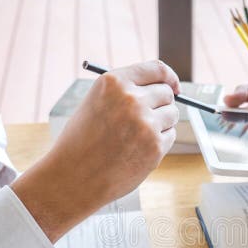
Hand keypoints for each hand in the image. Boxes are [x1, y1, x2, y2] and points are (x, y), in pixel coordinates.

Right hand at [12, 60, 179, 242]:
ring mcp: (145, 123)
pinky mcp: (155, 146)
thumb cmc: (82, 141)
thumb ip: (126, 92)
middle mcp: (131, 99)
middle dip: (162, 103)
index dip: (169, 77)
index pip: (157, 69)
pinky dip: (159, 142)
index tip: (174, 85)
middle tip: (148, 117)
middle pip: (167, 92)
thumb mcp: (97, 103)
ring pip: (172, 115)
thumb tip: (164, 88)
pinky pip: (170, 136)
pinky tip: (136, 151)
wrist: (73, 177)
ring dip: (161, 124)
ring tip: (135, 137)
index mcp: (114, 82)